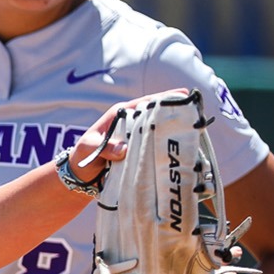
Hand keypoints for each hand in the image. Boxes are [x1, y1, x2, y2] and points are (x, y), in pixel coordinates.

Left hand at [65, 87, 192, 186]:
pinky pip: (153, 150)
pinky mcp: (138, 154)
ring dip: (172, 133)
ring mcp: (135, 140)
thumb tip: (124, 149)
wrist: (79, 178)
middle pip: (155, 116)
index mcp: (119, 115)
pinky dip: (164, 151)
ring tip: (194, 133)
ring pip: (156, 133)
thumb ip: (105, 148)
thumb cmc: (82, 157)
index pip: (144, 102)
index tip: (183, 95)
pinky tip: (180, 153)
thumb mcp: (89, 148)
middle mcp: (130, 125)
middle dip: (174, 114)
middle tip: (195, 115)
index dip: (164, 98)